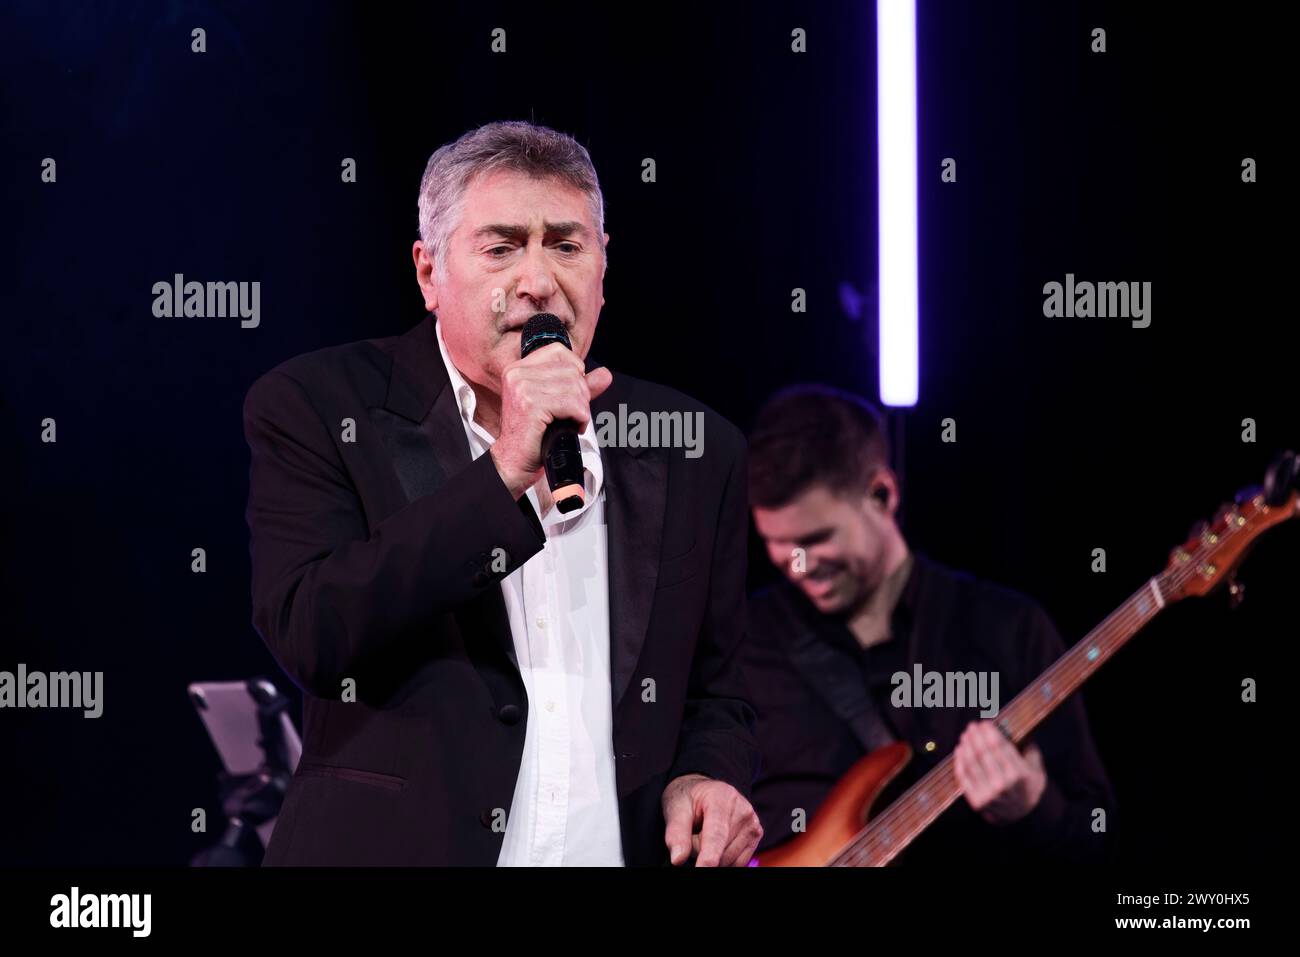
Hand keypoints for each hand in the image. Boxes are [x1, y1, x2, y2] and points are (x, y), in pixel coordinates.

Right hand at [489, 342, 612, 499]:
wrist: (513, 462)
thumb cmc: (531, 436)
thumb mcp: (556, 405)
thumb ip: (580, 387)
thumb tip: (605, 374)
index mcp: (519, 369)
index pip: (559, 352)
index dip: (575, 370)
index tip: (573, 392)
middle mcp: (517, 374)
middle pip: (571, 370)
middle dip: (582, 394)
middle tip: (574, 413)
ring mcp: (522, 388)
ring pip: (574, 387)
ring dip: (581, 408)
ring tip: (573, 421)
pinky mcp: (531, 405)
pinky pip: (571, 403)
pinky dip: (579, 417)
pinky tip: (573, 427)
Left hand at [662, 773, 762, 866]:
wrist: (703, 790)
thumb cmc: (688, 798)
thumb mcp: (675, 809)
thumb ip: (676, 833)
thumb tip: (678, 859)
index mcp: (721, 797)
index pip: (716, 834)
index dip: (708, 856)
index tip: (702, 868)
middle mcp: (742, 809)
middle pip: (720, 850)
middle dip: (700, 851)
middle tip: (693, 833)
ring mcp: (752, 823)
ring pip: (729, 859)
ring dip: (712, 855)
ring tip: (705, 834)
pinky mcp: (756, 834)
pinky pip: (738, 862)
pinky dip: (723, 858)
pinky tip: (718, 842)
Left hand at [953, 721, 1046, 824]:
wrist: (1023, 816)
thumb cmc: (1029, 787)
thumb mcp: (1037, 769)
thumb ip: (1029, 749)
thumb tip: (1015, 727)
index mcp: (1019, 774)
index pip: (1000, 747)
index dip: (990, 732)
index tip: (984, 723)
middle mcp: (1003, 784)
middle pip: (984, 753)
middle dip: (976, 736)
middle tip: (972, 726)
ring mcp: (989, 794)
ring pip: (972, 764)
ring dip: (966, 746)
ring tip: (965, 736)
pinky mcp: (977, 801)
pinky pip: (964, 777)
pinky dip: (959, 762)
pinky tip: (959, 750)